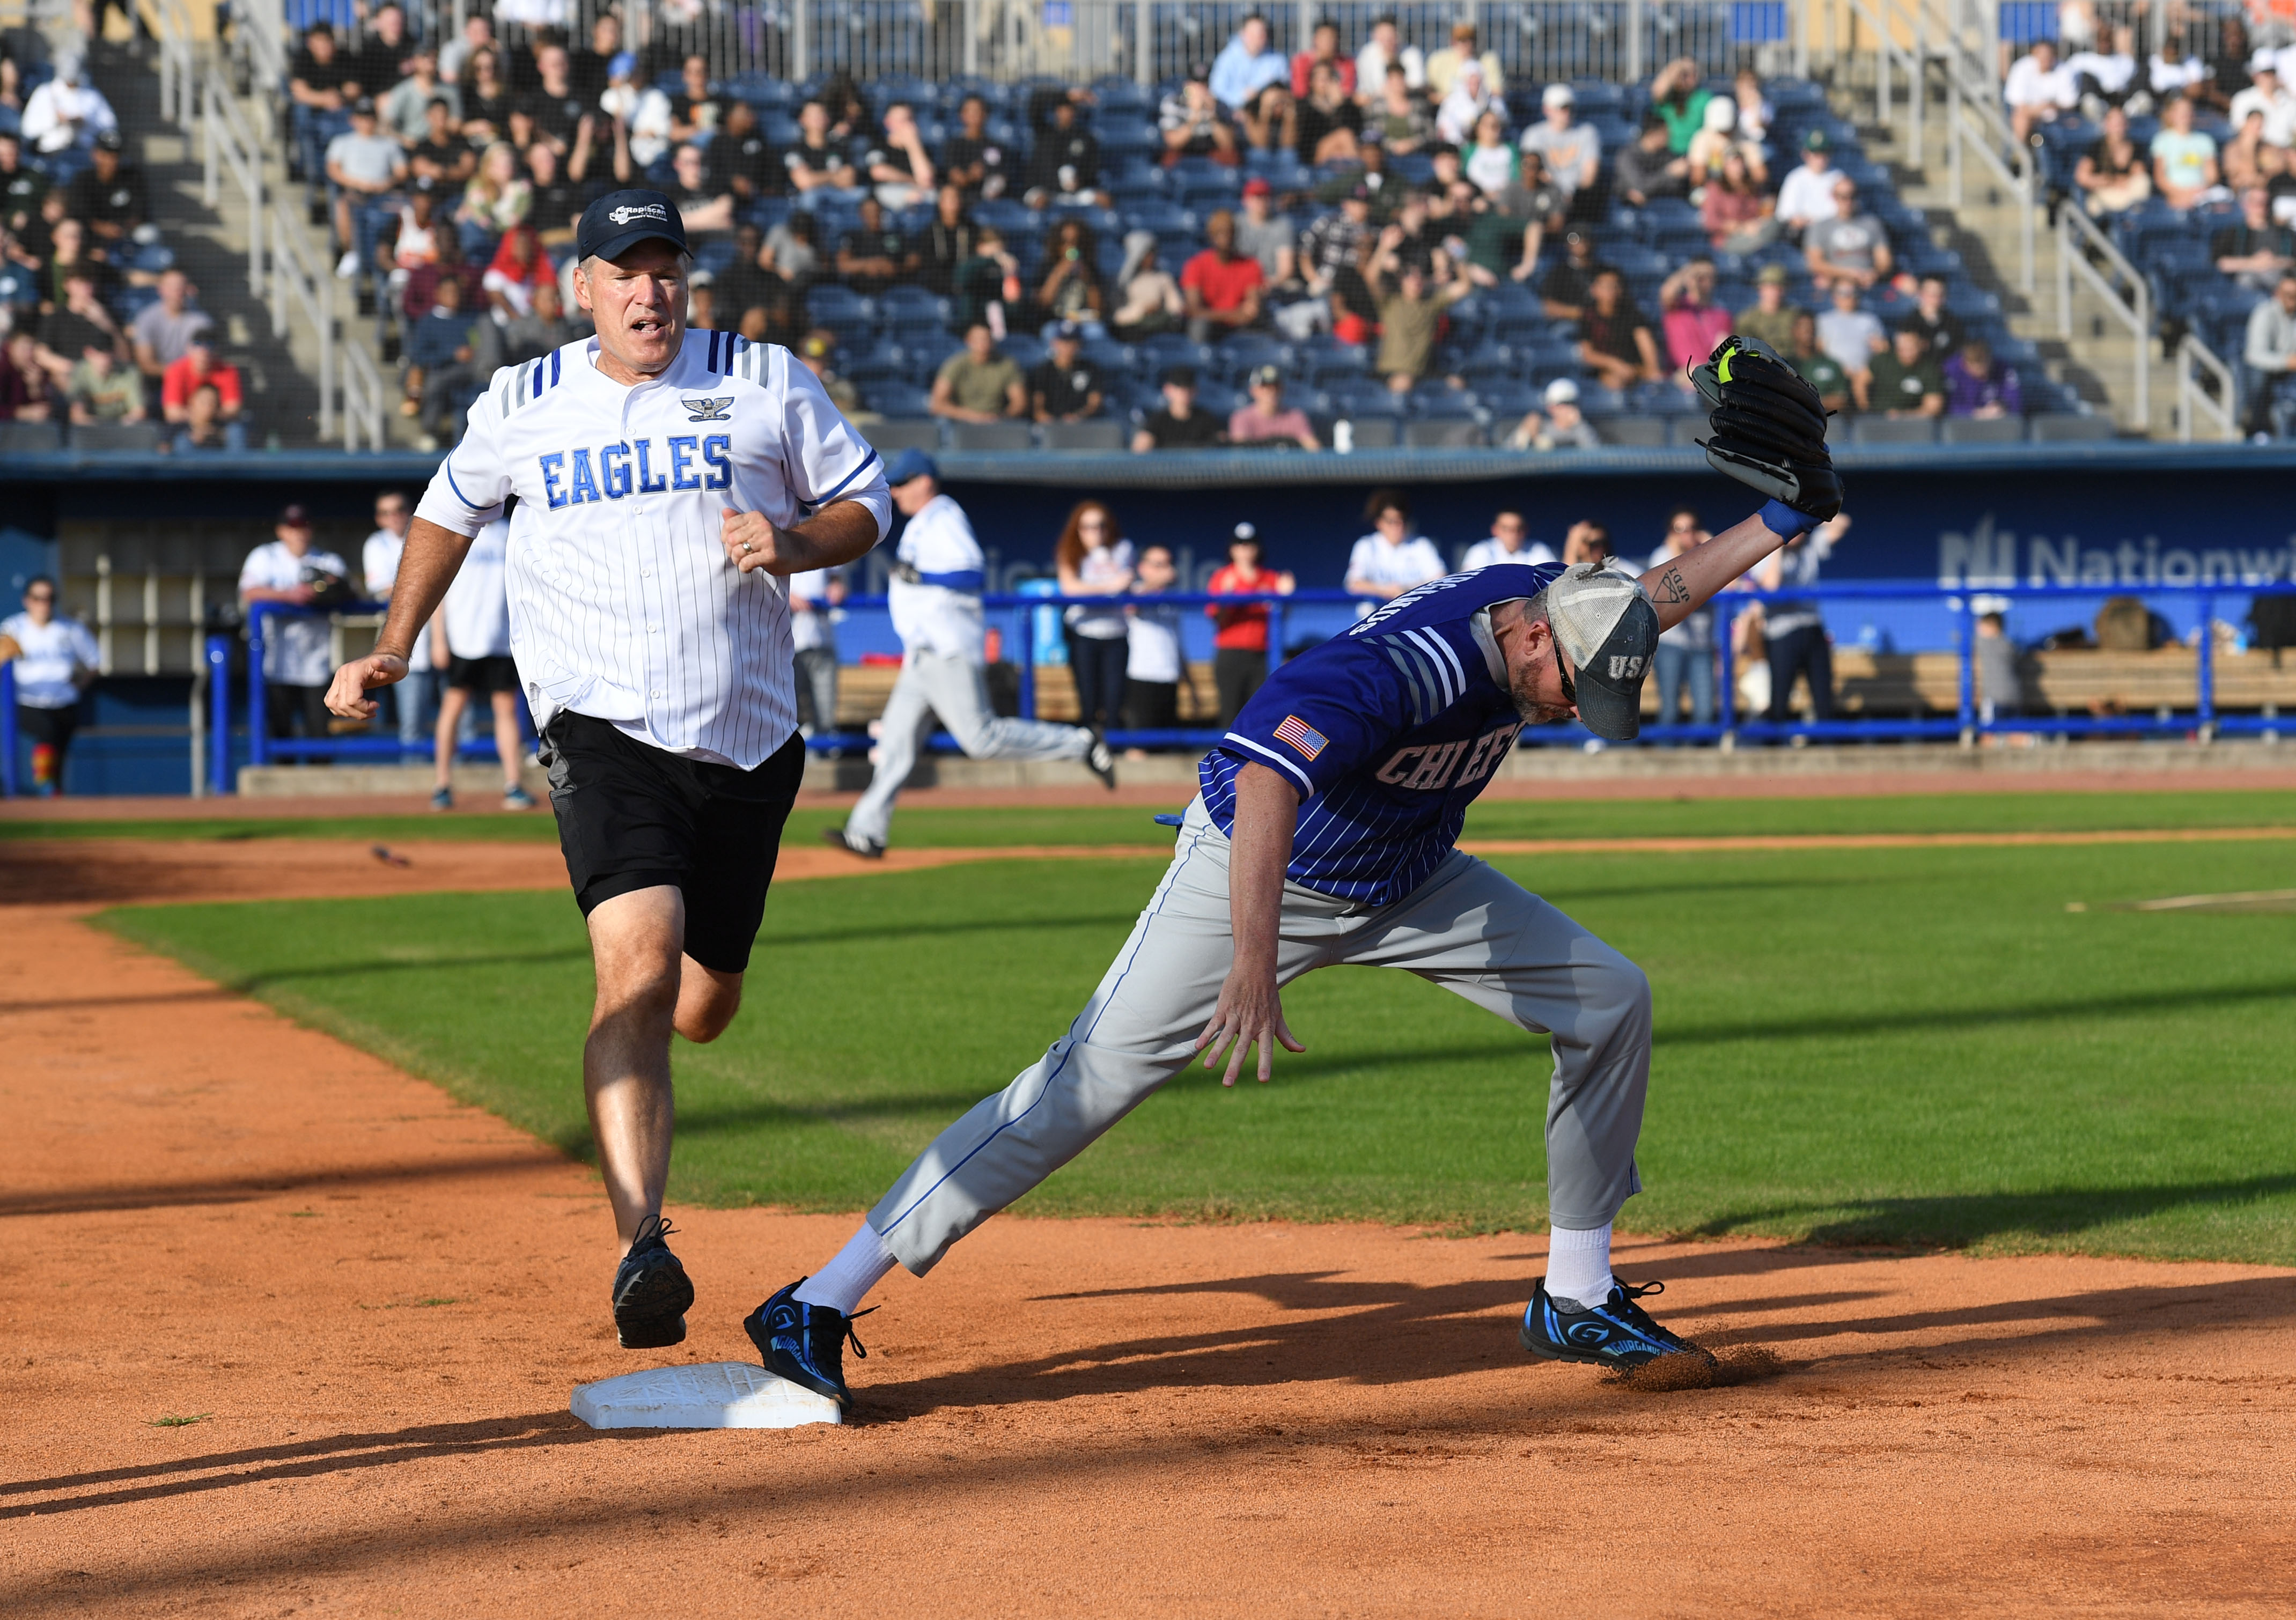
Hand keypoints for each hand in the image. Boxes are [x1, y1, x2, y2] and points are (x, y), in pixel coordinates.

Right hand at [324, 651, 408, 718]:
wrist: (386, 660)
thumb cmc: (393, 665)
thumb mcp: (394, 666)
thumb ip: (386, 665)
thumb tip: (376, 662)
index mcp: (354, 671)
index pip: (352, 699)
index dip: (364, 708)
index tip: (377, 705)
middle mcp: (342, 674)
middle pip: (342, 704)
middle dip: (359, 713)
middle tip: (374, 711)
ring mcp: (338, 679)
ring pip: (333, 705)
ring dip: (350, 713)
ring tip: (366, 711)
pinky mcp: (337, 684)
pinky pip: (332, 702)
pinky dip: (344, 710)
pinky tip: (358, 709)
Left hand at [720, 509, 790, 573]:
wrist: (796, 552)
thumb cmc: (771, 542)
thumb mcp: (755, 528)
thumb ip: (739, 521)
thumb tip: (724, 511)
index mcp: (755, 517)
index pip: (728, 525)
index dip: (725, 539)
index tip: (733, 546)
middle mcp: (761, 525)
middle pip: (731, 540)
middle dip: (731, 552)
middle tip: (739, 557)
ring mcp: (767, 539)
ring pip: (737, 552)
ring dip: (737, 561)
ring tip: (744, 563)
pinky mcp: (771, 554)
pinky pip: (747, 562)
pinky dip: (744, 568)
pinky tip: (750, 568)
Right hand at [1194, 965, 1303, 1086]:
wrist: (1255, 969)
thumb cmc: (1268, 995)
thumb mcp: (1278, 1016)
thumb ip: (1286, 1036)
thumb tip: (1301, 1050)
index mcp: (1265, 1028)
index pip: (1266, 1050)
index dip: (1265, 1064)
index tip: (1263, 1080)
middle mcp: (1251, 1024)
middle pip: (1241, 1048)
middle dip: (1234, 1066)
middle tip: (1228, 1084)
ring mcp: (1237, 1015)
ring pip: (1224, 1037)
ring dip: (1215, 1053)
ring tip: (1208, 1067)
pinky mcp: (1224, 1008)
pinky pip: (1214, 1024)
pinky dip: (1206, 1034)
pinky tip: (1198, 1046)